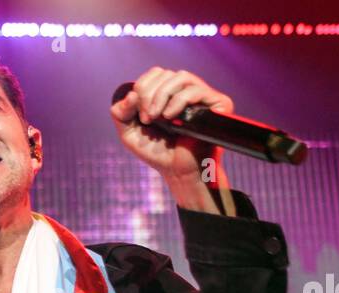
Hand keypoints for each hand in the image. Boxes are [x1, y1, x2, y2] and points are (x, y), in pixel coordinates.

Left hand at [109, 67, 234, 183]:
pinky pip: (195, 90)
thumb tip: (131, 93)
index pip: (154, 74)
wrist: (179, 172)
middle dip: (148, 94)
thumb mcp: (130, 134)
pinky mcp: (218, 103)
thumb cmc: (157, 153)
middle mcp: (185, 90)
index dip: (141, 88)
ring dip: (162, 95)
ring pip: (180, 77)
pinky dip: (178, 101)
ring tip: (157, 117)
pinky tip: (171, 117)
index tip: (140, 115)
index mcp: (168, 93)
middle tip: (147, 119)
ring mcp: (203, 95)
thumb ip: (121, 113)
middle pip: (164, 73)